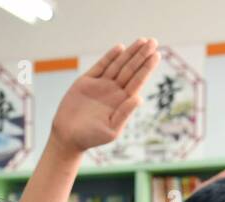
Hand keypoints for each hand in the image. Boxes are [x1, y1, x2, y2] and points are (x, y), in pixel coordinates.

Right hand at [49, 38, 159, 155]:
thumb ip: (124, 114)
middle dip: (141, 56)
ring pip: (118, 65)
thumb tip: (139, 98)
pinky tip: (120, 48)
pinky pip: (101, 66)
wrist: (67, 137)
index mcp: (122, 102)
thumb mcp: (111, 131)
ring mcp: (100, 85)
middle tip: (154, 42)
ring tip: (142, 41)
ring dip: (130, 53)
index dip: (146, 68)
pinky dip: (110, 57)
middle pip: (130, 70)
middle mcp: (113, 91)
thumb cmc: (90, 138)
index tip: (157, 55)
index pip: (137, 81)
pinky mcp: (86, 82)